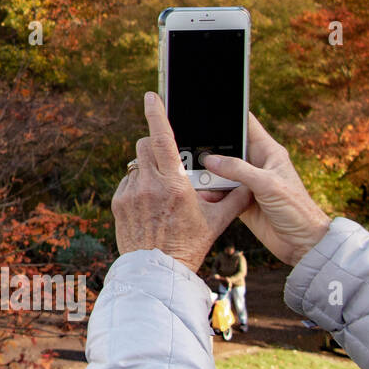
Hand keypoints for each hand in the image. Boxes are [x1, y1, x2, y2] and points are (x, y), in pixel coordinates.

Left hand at [112, 93, 254, 272]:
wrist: (158, 271)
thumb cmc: (189, 246)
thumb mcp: (216, 221)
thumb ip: (234, 198)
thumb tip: (250, 184)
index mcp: (174, 184)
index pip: (162, 139)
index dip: (156, 114)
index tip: (152, 97)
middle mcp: (149, 184)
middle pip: (145, 145)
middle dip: (156, 145)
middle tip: (169, 160)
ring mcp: (130, 193)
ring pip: (136, 164)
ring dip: (148, 168)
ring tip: (162, 190)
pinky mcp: (118, 203)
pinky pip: (127, 182)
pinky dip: (138, 185)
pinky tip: (149, 204)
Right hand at [201, 114, 330, 265]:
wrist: (302, 243)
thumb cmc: (296, 210)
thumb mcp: (267, 185)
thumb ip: (237, 170)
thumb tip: (209, 160)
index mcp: (268, 152)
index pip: (247, 124)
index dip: (230, 114)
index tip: (207, 109)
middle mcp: (256, 164)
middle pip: (227, 147)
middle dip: (209, 147)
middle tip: (191, 148)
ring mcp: (247, 182)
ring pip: (219, 170)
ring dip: (207, 174)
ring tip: (194, 175)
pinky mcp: (240, 199)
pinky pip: (219, 191)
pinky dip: (210, 192)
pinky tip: (203, 194)